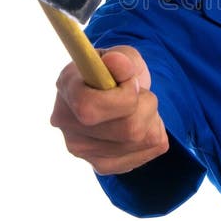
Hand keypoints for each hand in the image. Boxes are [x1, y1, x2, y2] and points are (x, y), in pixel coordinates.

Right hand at [50, 45, 168, 174]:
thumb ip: (122, 59)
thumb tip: (117, 62)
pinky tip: (141, 123)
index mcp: (66, 87)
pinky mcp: (101, 165)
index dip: (122, 96)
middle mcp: (66, 123)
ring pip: (139, 140)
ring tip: (140, 106)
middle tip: (141, 93)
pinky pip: (147, 152)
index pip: (89, 108)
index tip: (132, 83)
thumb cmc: (116, 71)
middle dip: (146, 106)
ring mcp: (81, 149)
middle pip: (126, 129)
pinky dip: (154, 134)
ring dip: (152, 118)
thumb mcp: (122, 55)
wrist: (117, 92)